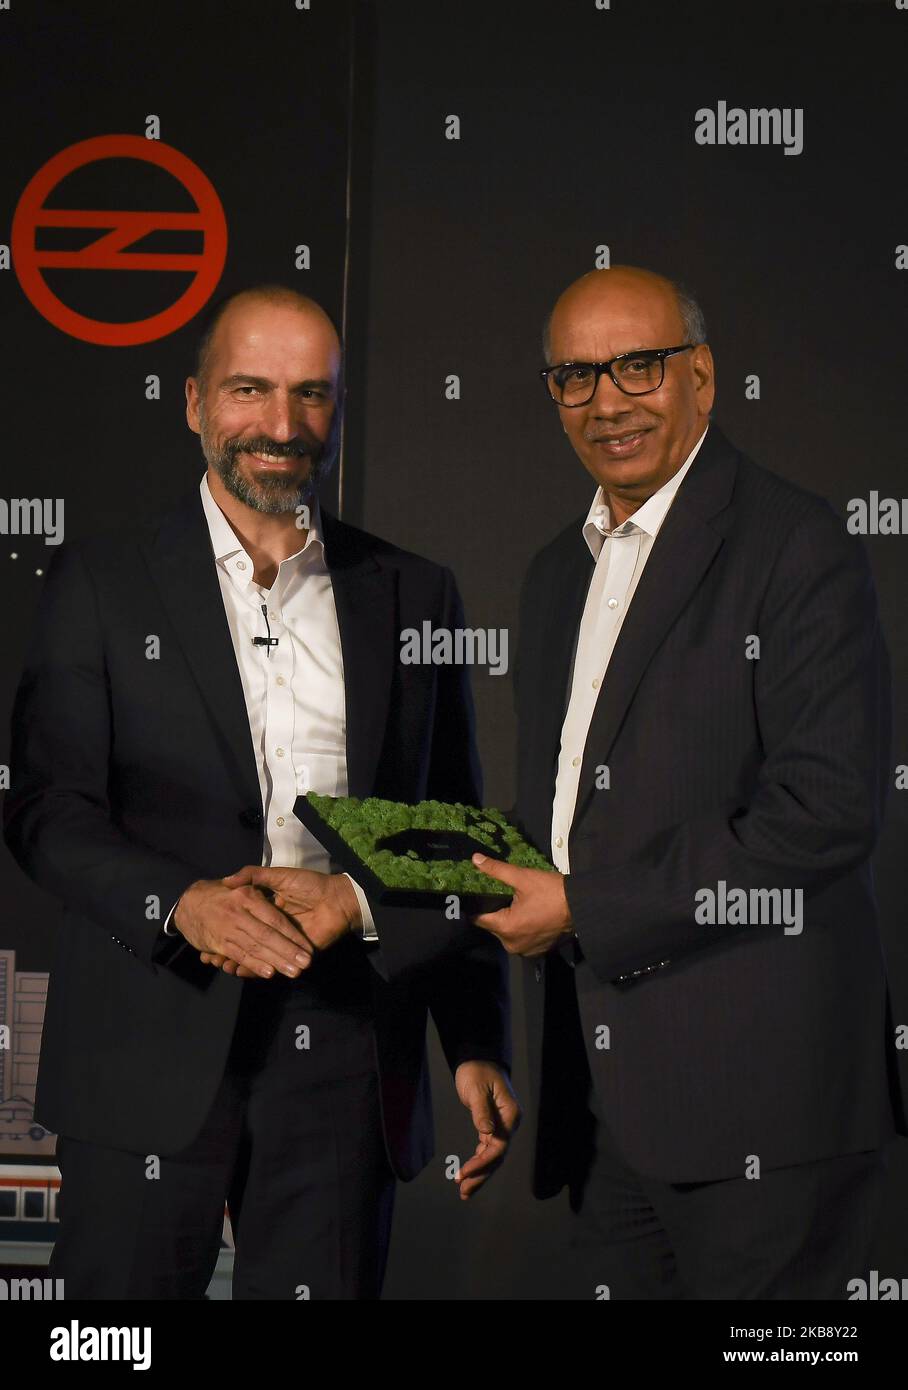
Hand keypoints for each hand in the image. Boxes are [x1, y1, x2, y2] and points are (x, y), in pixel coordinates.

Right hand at [199, 867, 360, 977]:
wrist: (336, 900)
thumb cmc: (309, 885)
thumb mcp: (278, 876)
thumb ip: (255, 876)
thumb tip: (228, 880)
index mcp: (270, 911)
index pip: (245, 923)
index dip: (228, 928)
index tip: (210, 932)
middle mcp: (274, 929)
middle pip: (248, 942)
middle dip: (229, 950)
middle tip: (210, 956)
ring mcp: (283, 943)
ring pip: (256, 955)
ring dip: (238, 962)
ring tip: (221, 965)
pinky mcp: (292, 954)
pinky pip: (271, 964)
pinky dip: (255, 969)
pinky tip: (238, 968)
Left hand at [453, 1061, 520, 1199]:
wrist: (477, 1059)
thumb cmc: (477, 1070)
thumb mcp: (477, 1089)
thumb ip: (482, 1111)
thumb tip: (487, 1132)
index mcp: (510, 1115)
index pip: (499, 1146)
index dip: (482, 1163)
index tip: (463, 1173)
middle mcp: (509, 1124)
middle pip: (497, 1157)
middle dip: (481, 1175)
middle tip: (463, 1191)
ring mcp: (502, 1126)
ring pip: (493, 1157)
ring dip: (479, 1174)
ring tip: (464, 1191)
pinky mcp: (492, 1126)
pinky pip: (487, 1150)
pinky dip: (477, 1162)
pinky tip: (468, 1175)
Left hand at [470, 855, 573, 956]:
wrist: (582, 905)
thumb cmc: (551, 891)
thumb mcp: (522, 877)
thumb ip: (496, 870)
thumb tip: (475, 859)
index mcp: (506, 928)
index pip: (479, 919)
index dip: (476, 907)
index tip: (477, 896)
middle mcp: (512, 945)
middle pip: (493, 927)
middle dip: (496, 913)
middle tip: (502, 897)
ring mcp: (526, 951)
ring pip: (507, 934)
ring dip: (509, 923)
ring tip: (516, 906)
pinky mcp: (538, 951)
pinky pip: (521, 940)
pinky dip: (522, 930)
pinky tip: (529, 916)